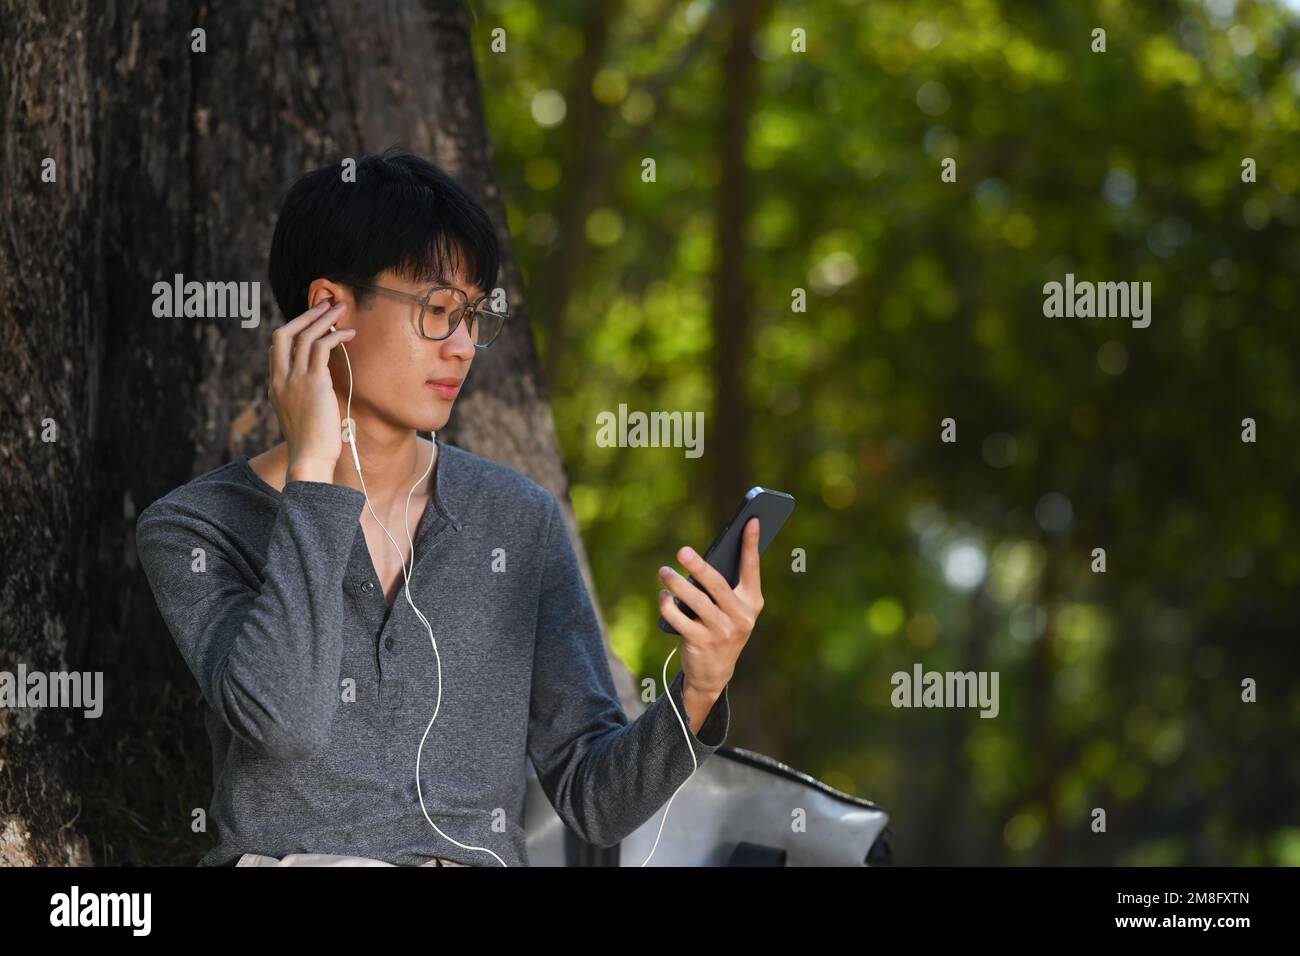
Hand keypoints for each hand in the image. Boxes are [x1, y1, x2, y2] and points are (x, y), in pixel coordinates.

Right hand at [268, 299, 354, 479]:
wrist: (310, 459)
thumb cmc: (311, 443)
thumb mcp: (301, 415)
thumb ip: (305, 397)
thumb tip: (322, 388)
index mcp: (275, 386)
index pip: (277, 347)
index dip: (294, 330)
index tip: (312, 321)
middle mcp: (280, 379)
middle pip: (283, 334)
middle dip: (304, 316)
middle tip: (324, 305)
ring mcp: (294, 380)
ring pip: (305, 336)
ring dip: (324, 320)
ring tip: (341, 311)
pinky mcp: (313, 383)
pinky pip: (321, 348)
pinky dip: (335, 337)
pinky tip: (348, 336)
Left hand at [658, 516, 763, 698]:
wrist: (715, 672)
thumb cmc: (721, 628)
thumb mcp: (731, 610)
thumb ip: (723, 587)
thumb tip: (698, 560)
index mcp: (751, 602)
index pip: (752, 568)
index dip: (751, 544)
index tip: (751, 520)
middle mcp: (740, 616)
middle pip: (716, 584)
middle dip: (698, 566)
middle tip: (681, 551)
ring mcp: (721, 631)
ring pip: (695, 601)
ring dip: (675, 584)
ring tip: (663, 572)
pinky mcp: (701, 642)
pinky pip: (680, 619)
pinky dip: (668, 606)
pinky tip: (663, 597)